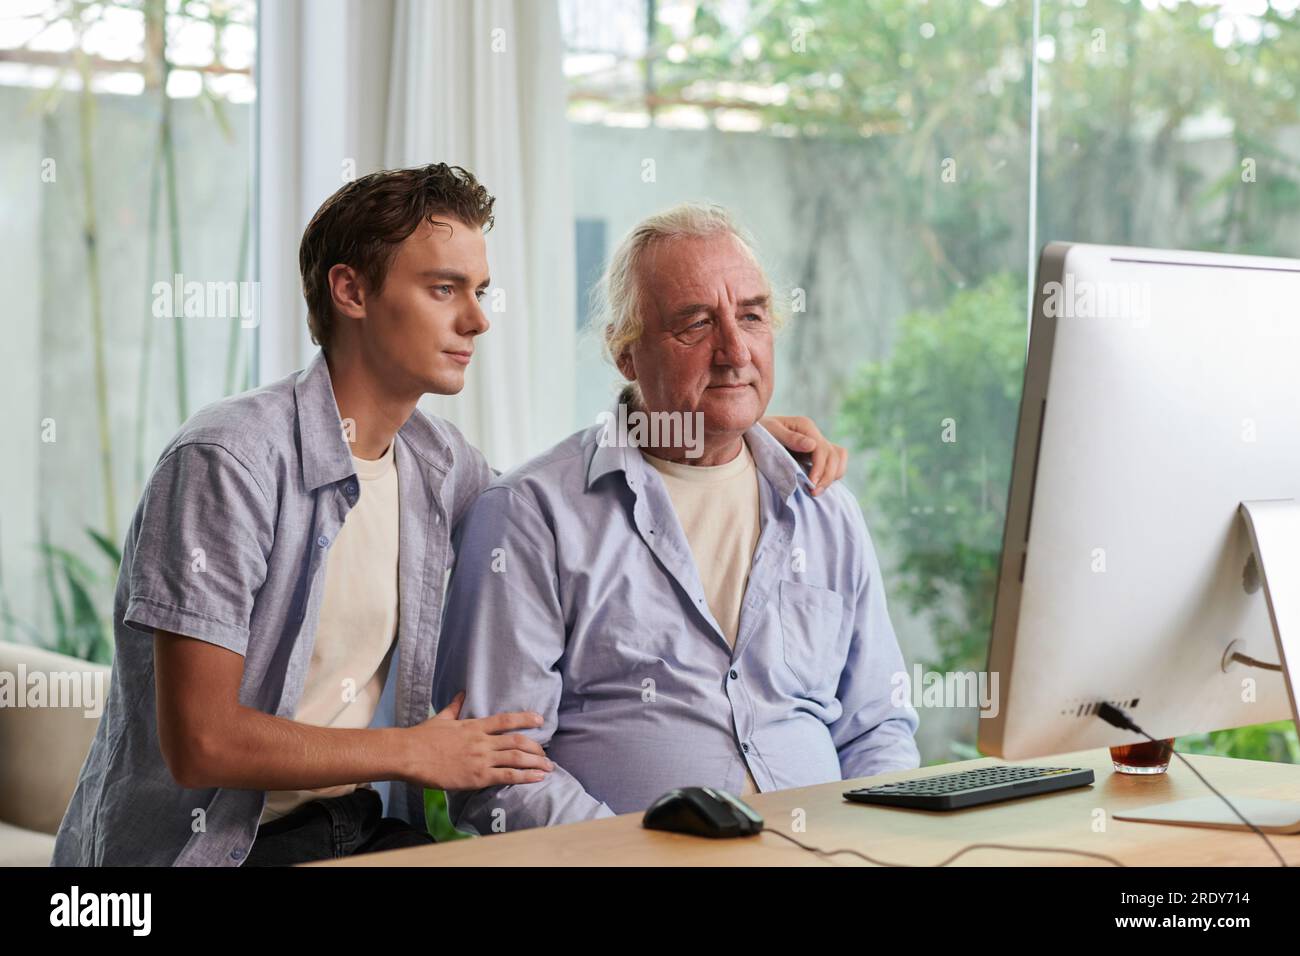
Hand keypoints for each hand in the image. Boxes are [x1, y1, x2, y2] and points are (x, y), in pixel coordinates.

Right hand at [406, 691, 554, 789]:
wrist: (409, 754)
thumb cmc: (422, 737)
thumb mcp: (441, 718)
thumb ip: (455, 707)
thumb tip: (461, 693)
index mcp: (474, 726)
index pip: (506, 720)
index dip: (525, 719)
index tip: (540, 719)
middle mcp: (482, 741)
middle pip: (516, 741)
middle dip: (535, 747)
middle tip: (546, 754)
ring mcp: (480, 758)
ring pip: (516, 758)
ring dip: (535, 763)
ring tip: (548, 768)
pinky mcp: (476, 777)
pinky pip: (506, 776)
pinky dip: (524, 777)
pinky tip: (536, 778)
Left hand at [760, 415, 847, 495]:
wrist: (754, 434)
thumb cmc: (760, 432)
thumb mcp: (771, 431)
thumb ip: (791, 438)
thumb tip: (812, 445)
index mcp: (805, 426)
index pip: (822, 449)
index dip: (819, 468)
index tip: (811, 484)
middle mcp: (814, 434)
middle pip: (833, 456)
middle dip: (827, 476)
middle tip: (813, 493)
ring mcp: (817, 443)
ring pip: (838, 458)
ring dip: (832, 476)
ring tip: (817, 491)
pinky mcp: (817, 454)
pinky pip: (835, 461)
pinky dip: (833, 473)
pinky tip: (820, 484)